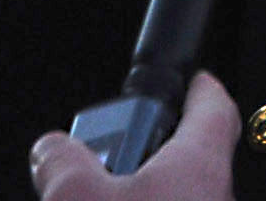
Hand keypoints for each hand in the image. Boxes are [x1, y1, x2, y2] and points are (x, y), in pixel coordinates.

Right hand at [28, 74, 240, 200]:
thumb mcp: (77, 198)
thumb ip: (63, 162)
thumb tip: (51, 149)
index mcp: (198, 164)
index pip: (213, 106)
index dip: (200, 86)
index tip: (194, 78)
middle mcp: (214, 195)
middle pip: (189, 155)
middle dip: (150, 149)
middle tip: (109, 153)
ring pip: (177, 194)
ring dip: (141, 191)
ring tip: (98, 197)